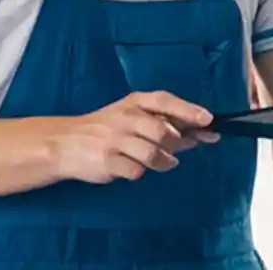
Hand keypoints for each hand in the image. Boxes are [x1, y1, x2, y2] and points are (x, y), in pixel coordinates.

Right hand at [52, 91, 219, 184]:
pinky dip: (141, 173)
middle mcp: (126, 118)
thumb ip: (160, 123)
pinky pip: (137, 171)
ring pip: (154, 154)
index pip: (164, 101)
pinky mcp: (109, 161)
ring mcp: (116, 139)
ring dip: (164, 162)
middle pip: (164, 132)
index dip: (188, 110)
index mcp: (133, 102)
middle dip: (176, 144)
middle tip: (176, 152)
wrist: (65, 142)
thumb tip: (197, 134)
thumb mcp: (130, 116)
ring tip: (163, 163)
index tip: (207, 120)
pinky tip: (132, 168)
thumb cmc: (104, 129)